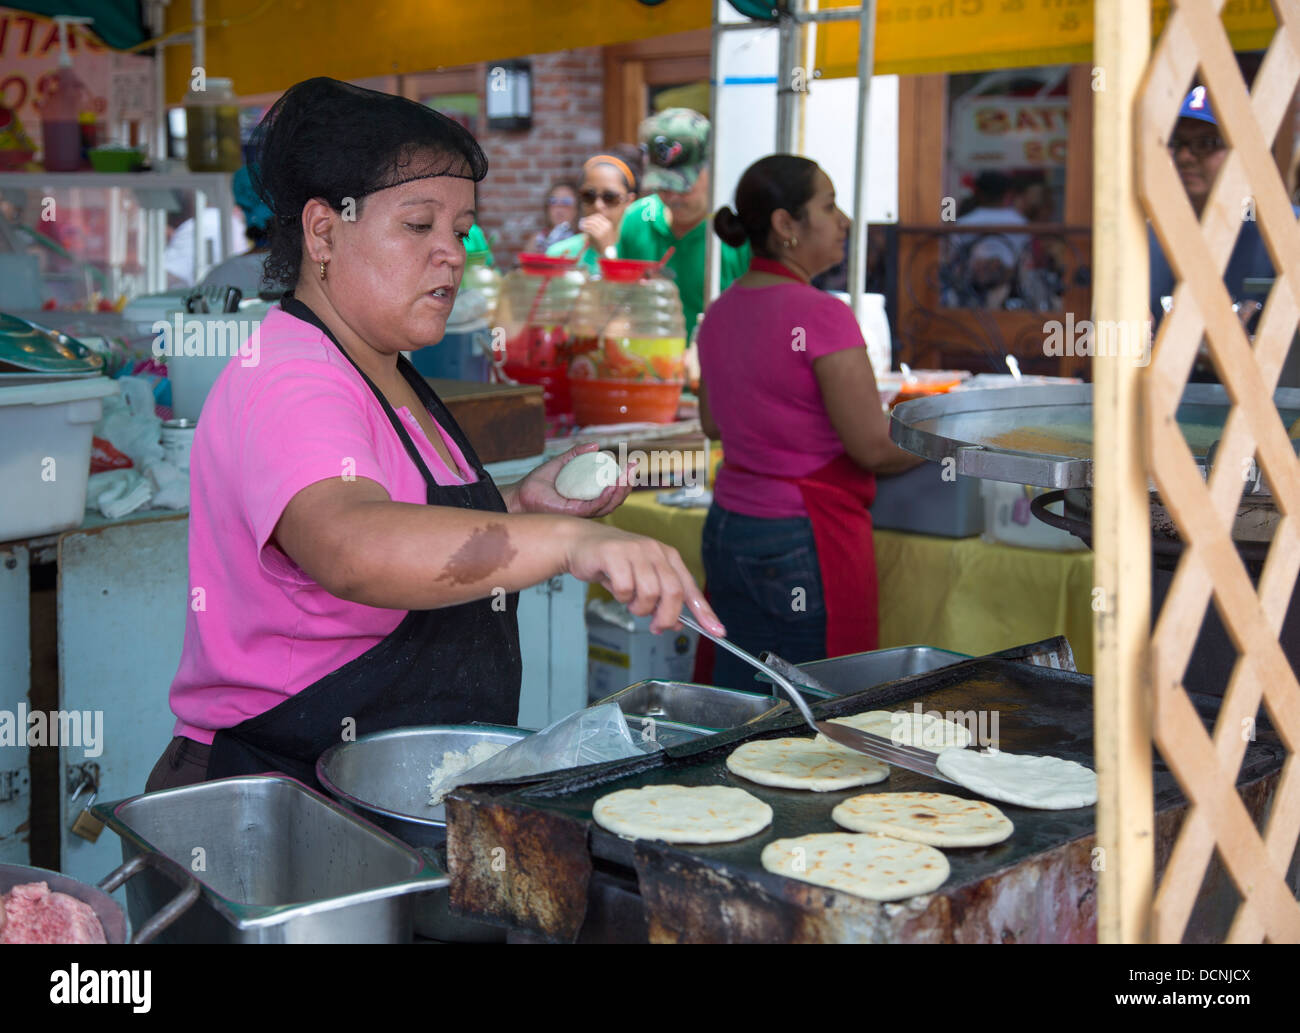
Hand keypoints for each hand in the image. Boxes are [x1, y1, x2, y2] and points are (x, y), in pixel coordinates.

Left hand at [513, 442, 633, 517]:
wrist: (520, 494)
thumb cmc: (539, 482)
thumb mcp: (560, 463)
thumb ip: (576, 453)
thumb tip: (596, 445)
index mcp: (588, 497)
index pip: (612, 490)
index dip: (624, 479)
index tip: (632, 463)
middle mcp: (587, 506)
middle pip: (615, 499)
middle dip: (627, 484)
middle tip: (633, 467)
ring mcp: (581, 512)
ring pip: (608, 505)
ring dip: (620, 491)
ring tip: (626, 476)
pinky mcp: (573, 514)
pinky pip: (593, 508)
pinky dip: (604, 497)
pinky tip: (610, 486)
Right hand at [563, 520, 724, 635]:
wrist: (580, 544)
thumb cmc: (613, 565)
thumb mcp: (642, 582)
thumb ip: (661, 601)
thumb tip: (677, 624)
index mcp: (668, 557)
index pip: (691, 588)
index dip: (705, 612)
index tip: (717, 632)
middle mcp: (656, 551)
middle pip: (673, 592)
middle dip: (666, 616)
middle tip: (656, 626)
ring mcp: (635, 551)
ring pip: (650, 592)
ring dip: (639, 607)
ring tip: (629, 601)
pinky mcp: (614, 554)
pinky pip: (625, 588)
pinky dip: (620, 596)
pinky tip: (615, 588)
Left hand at [579, 214, 616, 253]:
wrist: (608, 253)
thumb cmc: (604, 244)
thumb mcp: (603, 233)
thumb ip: (597, 227)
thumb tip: (587, 221)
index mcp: (608, 225)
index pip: (598, 216)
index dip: (591, 217)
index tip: (586, 219)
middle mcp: (606, 227)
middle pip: (594, 219)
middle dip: (587, 220)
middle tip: (581, 221)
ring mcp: (603, 231)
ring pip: (591, 223)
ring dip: (584, 223)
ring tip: (580, 225)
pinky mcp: (598, 236)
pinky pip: (589, 229)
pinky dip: (584, 227)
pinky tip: (582, 228)